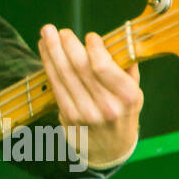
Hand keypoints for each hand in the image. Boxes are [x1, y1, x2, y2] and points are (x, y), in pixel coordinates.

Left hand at [37, 24, 142, 167]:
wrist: (111, 148)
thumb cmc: (122, 111)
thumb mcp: (134, 92)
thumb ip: (125, 67)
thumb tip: (113, 39)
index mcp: (127, 96)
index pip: (104, 67)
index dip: (94, 48)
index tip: (90, 36)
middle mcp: (107, 106)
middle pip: (80, 68)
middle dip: (67, 45)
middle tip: (60, 30)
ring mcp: (86, 113)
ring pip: (64, 75)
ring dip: (52, 51)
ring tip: (46, 33)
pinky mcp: (68, 116)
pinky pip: (56, 85)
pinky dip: (48, 65)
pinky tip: (45, 51)